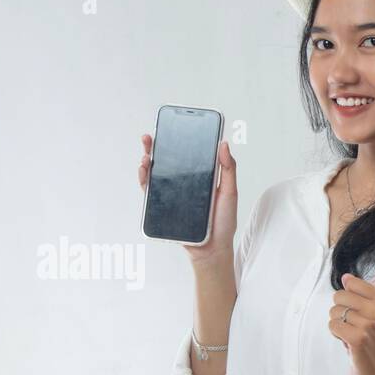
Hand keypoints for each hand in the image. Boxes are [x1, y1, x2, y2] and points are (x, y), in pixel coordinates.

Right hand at [139, 134, 237, 265]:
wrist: (211, 249)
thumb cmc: (223, 222)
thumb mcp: (230, 192)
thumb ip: (228, 169)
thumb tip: (224, 143)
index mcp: (200, 175)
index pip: (188, 153)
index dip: (180, 139)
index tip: (174, 126)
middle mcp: (184, 183)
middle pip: (167, 160)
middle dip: (156, 147)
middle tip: (151, 136)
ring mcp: (172, 195)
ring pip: (156, 173)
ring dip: (147, 160)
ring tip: (146, 152)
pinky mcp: (163, 207)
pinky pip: (150, 191)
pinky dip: (144, 179)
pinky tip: (144, 170)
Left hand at [327, 272, 374, 374]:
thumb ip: (361, 295)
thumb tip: (345, 277)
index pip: (353, 283)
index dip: (347, 297)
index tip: (356, 309)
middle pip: (339, 296)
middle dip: (340, 310)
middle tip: (352, 324)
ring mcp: (368, 324)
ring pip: (334, 312)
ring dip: (338, 324)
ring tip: (351, 332)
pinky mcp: (357, 337)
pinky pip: (332, 326)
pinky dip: (336, 334)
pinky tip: (347, 339)